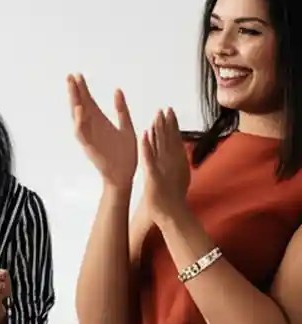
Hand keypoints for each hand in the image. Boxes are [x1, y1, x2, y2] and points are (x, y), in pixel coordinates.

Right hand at [68, 74, 136, 190]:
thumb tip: (117, 90)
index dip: (83, 89)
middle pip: (80, 106)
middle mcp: (92, 128)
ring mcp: (89, 137)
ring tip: (74, 89)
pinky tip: (80, 110)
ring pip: (77, 117)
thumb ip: (121, 110)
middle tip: (70, 76)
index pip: (88, 101)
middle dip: (75, 91)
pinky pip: (82, 133)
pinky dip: (79, 122)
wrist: (124, 174)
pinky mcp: (90, 147)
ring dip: (75, 103)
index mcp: (100, 122)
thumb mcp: (126, 127)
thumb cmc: (125, 153)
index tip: (78, 75)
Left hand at [140, 107, 190, 223]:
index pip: (174, 140)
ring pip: (161, 146)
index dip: (172, 126)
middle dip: (167, 123)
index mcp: (176, 162)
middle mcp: (171, 163)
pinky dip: (147, 147)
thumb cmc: (172, 198)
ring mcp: (163, 168)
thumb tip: (179, 155)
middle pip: (169, 139)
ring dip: (159, 130)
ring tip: (157, 115)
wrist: (172, 214)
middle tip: (165, 108)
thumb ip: (177, 166)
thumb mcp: (177, 178)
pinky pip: (149, 159)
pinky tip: (144, 134)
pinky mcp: (153, 176)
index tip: (169, 112)